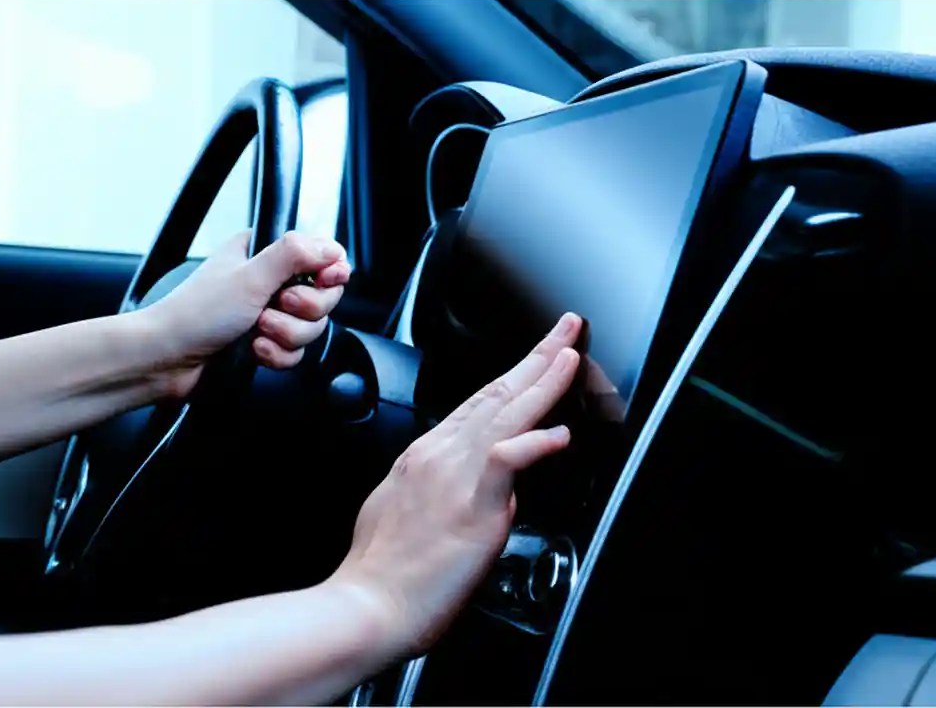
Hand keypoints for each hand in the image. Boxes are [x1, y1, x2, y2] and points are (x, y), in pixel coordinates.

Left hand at [133, 230, 350, 398]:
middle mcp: (268, 281)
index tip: (324, 281)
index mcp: (263, 252)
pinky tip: (254, 350)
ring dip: (287, 334)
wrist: (167, 358)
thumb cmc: (196, 314)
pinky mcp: (265, 343)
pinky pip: (296, 352)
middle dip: (304, 308)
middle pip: (322, 295)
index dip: (329, 271)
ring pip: (311, 327)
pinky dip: (277, 354)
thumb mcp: (250, 275)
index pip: (320, 256)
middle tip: (279, 305)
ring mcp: (268, 314)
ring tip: (257, 331)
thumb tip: (331, 249)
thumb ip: (294, 255)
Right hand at [329, 313, 582, 653]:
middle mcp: (439, 456)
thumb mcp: (400, 513)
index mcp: (423, 457)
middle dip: (535, 358)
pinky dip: (534, 442)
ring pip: (506, 414)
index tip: (532, 357)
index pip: (477, 404)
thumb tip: (466, 493)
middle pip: (496, 395)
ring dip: (543, 380)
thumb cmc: (380, 574)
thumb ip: (438, 494)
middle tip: (566, 328)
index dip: (510, 376)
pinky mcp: (472, 506)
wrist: (365, 608)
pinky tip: (557, 431)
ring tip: (570, 353)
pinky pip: (507, 462)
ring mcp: (455, 476)